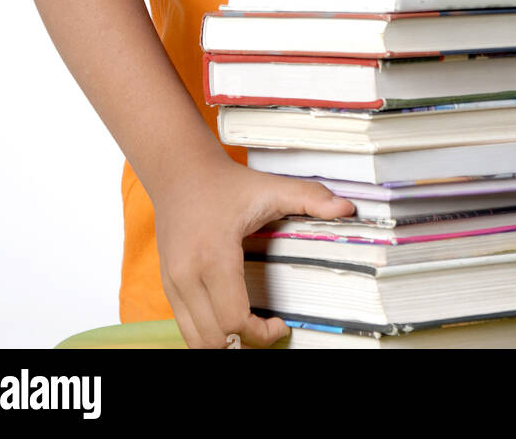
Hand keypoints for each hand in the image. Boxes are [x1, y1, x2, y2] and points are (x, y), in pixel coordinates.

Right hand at [152, 156, 354, 348]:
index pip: (235, 319)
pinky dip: (208, 334)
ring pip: (196, 341)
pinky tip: (229, 319)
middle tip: (269, 329)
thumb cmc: (225, 182)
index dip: (261, 334)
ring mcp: (173, 283)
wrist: (179, 171)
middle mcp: (187, 275)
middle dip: (246, 343)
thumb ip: (311, 198)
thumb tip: (348, 209)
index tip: (281, 324)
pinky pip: (185, 328)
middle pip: (216, 339)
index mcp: (214, 256)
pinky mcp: (167, 286)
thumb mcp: (269, 187)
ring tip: (249, 328)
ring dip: (225, 343)